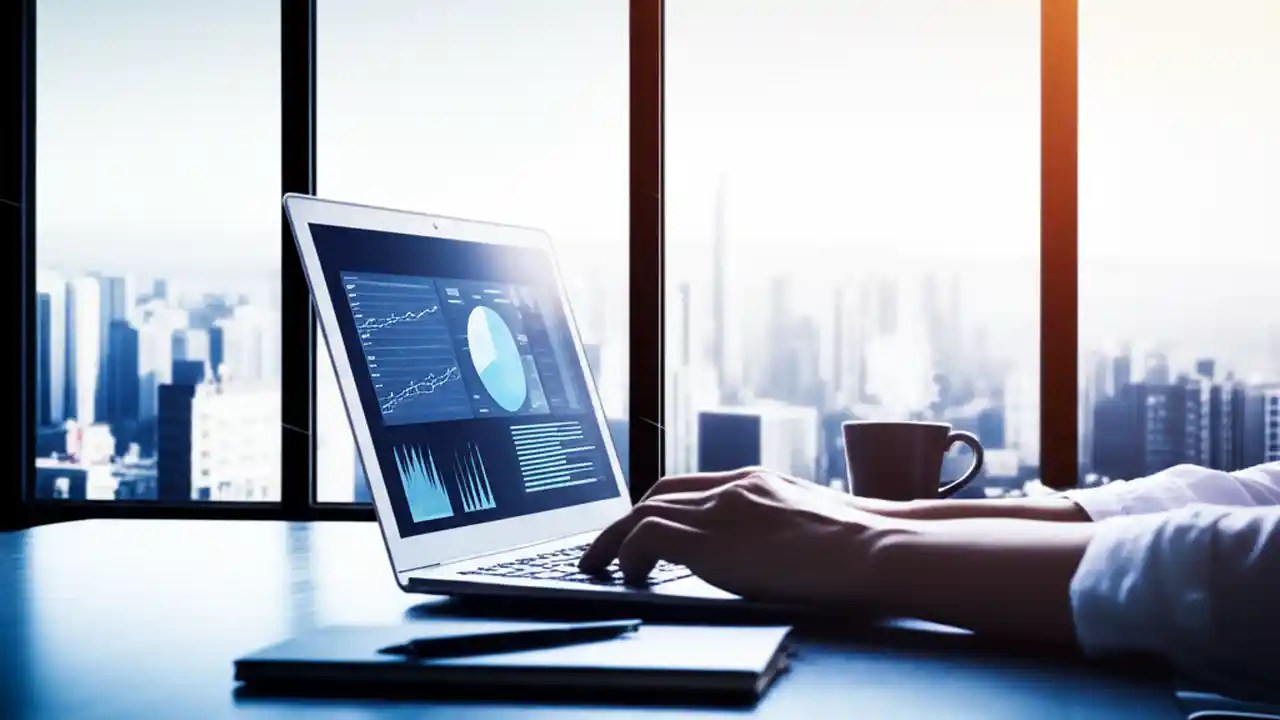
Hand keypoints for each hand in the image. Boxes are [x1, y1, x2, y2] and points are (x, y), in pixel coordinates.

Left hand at [578, 467, 910, 605]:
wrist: (880, 547)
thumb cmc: (869, 545)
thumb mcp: (819, 525)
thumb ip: (789, 529)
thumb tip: (787, 554)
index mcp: (759, 482)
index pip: (692, 485)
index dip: (662, 506)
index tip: (645, 526)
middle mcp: (735, 487)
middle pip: (659, 492)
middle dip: (629, 520)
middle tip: (609, 548)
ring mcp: (722, 510)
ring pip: (643, 512)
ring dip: (614, 540)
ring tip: (599, 566)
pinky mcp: (712, 540)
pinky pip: (646, 536)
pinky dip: (629, 553)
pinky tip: (632, 576)